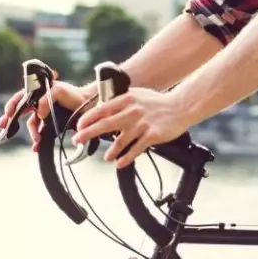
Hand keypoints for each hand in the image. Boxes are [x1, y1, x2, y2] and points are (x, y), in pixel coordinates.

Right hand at [0, 79, 93, 149]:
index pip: (21, 97)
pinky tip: (37, 147)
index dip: (13, 105)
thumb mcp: (59, 91)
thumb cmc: (74, 95)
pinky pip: (40, 132)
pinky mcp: (50, 124)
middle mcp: (38, 102)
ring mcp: (44, 114)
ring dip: (32, 133)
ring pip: (32, 125)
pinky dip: (37, 140)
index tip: (8, 114)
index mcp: (38, 91)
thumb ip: (45, 99)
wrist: (88, 106)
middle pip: (21, 112)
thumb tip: (37, 113)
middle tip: (3, 127)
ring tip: (36, 141)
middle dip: (11, 120)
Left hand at [70, 87, 195, 167]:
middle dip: (88, 133)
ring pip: (120, 140)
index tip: (78, 127)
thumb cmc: (156, 102)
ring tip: (106, 157)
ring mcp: (142, 124)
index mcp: (126, 99)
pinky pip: (135, 150)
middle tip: (77, 140)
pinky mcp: (152, 135)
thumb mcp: (136, 95)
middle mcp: (132, 111)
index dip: (87, 119)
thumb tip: (100, 110)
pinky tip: (119, 163)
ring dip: (111, 151)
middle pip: (105, 124)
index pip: (101, 109)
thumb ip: (119, 102)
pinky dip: (126, 158)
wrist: (180, 107)